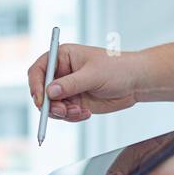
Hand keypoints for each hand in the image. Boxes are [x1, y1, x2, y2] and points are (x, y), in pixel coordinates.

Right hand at [28, 44, 143, 122]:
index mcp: (62, 57)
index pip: (39, 70)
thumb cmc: (118, 68)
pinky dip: (72, 117)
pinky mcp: (75, 102)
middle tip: (62, 111)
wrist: (137, 81)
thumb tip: (49, 92)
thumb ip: (70, 84)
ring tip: (78, 112)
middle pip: (42, 91)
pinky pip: (64, 114)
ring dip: (62, 113)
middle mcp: (62, 73)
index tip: (42, 100)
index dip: (36, 85)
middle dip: (50, 104)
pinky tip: (86, 113)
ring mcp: (68, 89)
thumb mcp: (93, 74)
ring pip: (52, 106)